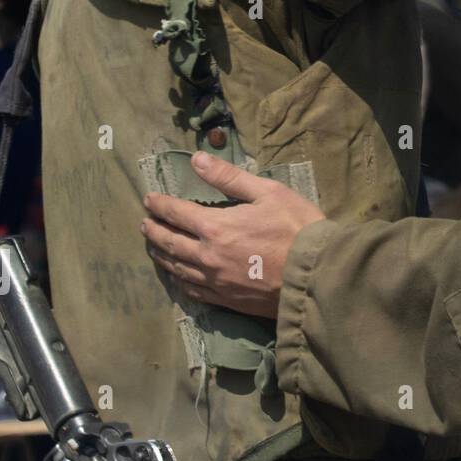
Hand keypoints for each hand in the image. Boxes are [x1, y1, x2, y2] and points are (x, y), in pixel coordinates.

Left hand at [140, 152, 323, 317]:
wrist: (316, 275)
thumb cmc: (297, 228)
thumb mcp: (268, 192)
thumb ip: (230, 177)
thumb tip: (197, 160)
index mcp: (216, 227)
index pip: (177, 213)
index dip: (160, 205)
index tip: (148, 199)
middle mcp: (208, 256)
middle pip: (171, 243)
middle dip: (155, 231)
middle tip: (145, 224)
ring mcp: (216, 282)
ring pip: (178, 268)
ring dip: (163, 255)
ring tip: (154, 248)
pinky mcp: (228, 300)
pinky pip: (194, 292)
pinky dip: (181, 282)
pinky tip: (178, 278)